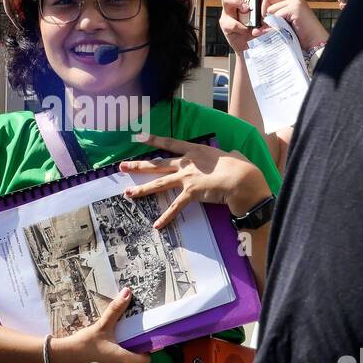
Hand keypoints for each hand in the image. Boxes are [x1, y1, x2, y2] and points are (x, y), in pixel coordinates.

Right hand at [49, 287, 151, 362]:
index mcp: (124, 361)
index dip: (143, 353)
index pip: (145, 361)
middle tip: (111, 346)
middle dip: (123, 357)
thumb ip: (116, 310)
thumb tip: (128, 292)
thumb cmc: (83, 343)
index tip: (136, 346)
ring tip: (99, 355)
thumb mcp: (101, 326)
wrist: (59, 359)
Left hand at [118, 133, 271, 225]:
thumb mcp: (232, 155)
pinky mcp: (191, 193)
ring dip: (142, 189)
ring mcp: (187, 177)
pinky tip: (157, 225)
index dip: (154, 139)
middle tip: (122, 166)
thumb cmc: (240, 166)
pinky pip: (175, 207)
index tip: (139, 137)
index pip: (170, 143)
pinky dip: (166, 217)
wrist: (241, 179)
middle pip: (157, 163)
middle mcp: (187, 162)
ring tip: (127, 193)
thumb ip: (227, 155)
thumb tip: (232, 155)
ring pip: (159, 183)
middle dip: (138, 165)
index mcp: (196, 150)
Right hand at [218, 0, 263, 54]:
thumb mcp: (267, 12)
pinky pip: (230, 21)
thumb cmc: (263, 29)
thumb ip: (265, 1)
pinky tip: (246, 29)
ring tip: (246, 8)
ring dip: (237, 1)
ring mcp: (229, 13)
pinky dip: (239, 25)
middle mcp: (235, 2)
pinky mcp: (226, 25)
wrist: (257, 48)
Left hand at [255, 0, 329, 51]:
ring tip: (281, 29)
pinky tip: (285, 30)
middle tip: (263, 22)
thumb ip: (272, 22)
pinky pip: (275, 15)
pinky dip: (275, 25)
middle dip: (262, 11)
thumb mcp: (283, 25)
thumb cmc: (300, 35)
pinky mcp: (295, 7)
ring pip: (270, 8)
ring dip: (270, 22)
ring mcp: (295, 0)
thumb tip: (256, 28)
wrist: (315, 42)